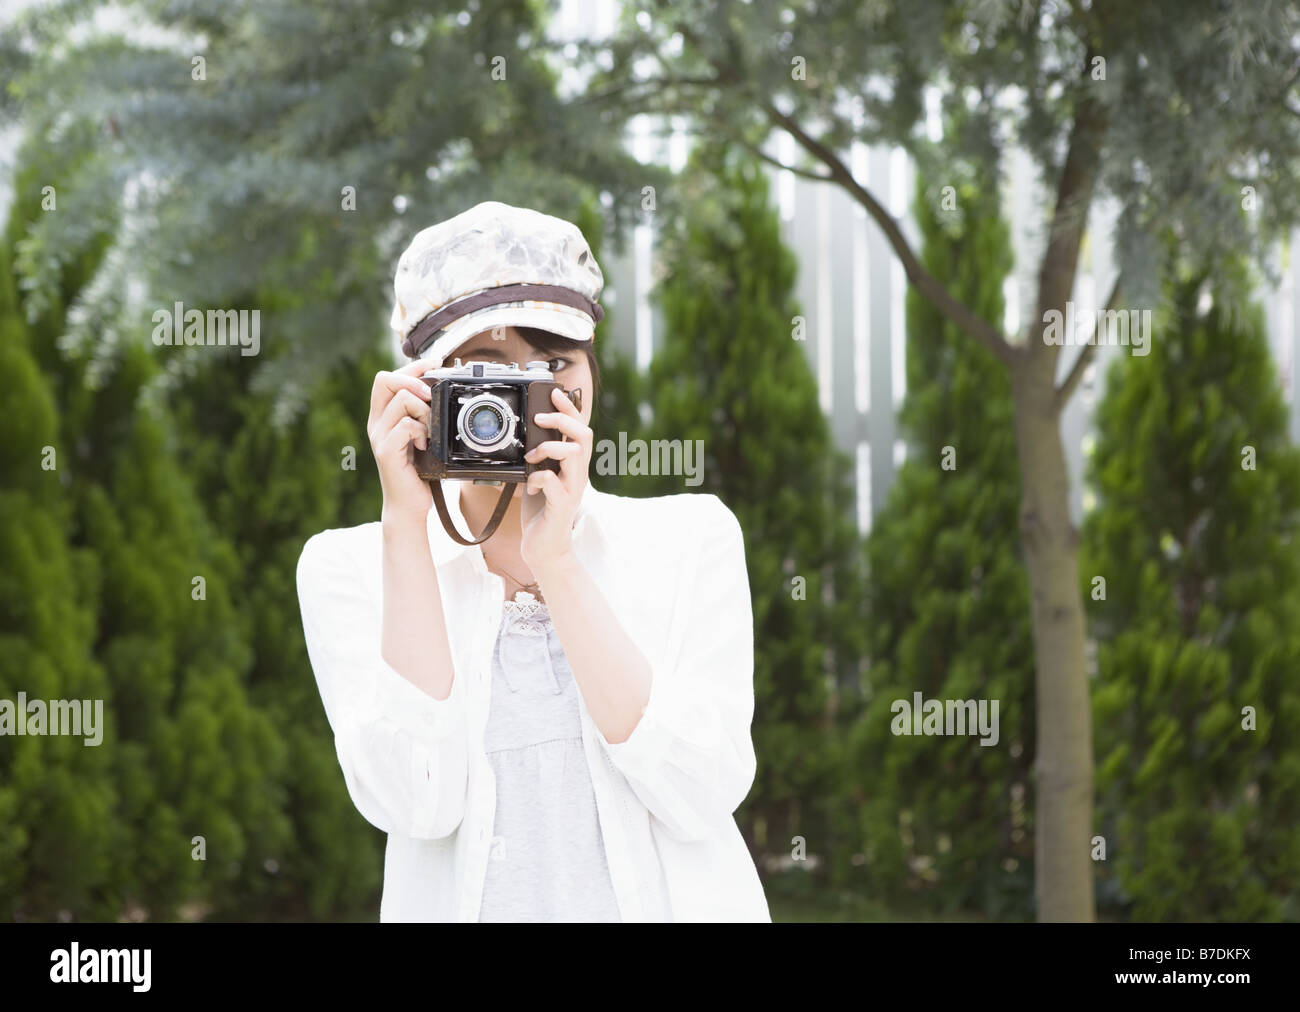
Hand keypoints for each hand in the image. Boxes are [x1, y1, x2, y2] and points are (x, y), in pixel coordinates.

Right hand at [367, 358, 438, 523]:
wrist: (408, 505)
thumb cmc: (417, 472)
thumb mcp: (420, 437)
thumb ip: (422, 415)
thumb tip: (439, 389)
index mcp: (382, 416)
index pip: (386, 377)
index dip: (411, 368)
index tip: (435, 365)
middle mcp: (376, 423)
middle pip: (386, 379)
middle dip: (415, 381)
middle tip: (431, 396)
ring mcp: (379, 437)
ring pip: (402, 400)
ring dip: (424, 410)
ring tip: (429, 430)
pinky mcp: (386, 451)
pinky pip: (406, 425)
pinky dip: (422, 431)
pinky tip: (425, 445)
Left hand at [520, 385, 592, 570]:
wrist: (545, 548)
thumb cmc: (542, 512)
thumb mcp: (541, 476)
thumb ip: (541, 457)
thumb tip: (528, 434)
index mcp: (574, 465)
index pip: (580, 428)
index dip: (569, 408)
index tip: (555, 393)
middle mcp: (578, 474)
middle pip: (583, 435)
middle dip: (562, 419)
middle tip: (540, 418)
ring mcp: (572, 489)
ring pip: (574, 454)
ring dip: (549, 447)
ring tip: (533, 456)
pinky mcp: (562, 505)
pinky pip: (552, 482)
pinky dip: (537, 477)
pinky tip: (530, 484)